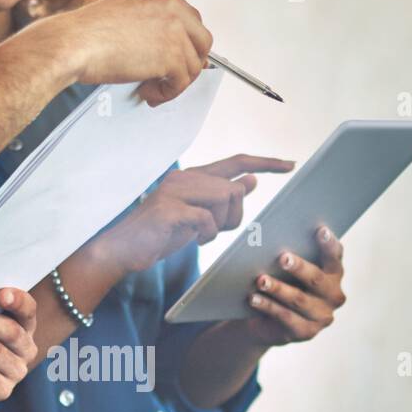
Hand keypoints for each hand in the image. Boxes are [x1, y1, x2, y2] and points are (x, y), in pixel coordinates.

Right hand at [44, 0, 212, 105]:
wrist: (71, 43)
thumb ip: (146, 23)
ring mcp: (175, 29)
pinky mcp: (172, 55)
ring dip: (174, 82)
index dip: (185, 43)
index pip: (190, 18)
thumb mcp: (121, 14)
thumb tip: (162, 46)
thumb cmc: (84, 33)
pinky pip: (182, 81)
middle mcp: (171, 5)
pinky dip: (168, 93)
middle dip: (189, 62)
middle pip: (202, 39)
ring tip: (151, 88)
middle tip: (171, 77)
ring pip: (194, 65)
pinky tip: (148, 93)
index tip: (175, 59)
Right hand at [96, 154, 296, 274]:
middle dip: (233, 216)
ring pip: (224, 200)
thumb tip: (251, 181)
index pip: (235, 162)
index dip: (265, 163)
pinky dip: (205, 235)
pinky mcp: (169, 210)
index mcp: (191, 176)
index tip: (290, 164)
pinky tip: (190, 239)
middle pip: (234, 190)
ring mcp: (174, 192)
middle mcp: (184, 177)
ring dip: (218, 225)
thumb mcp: (196, 215)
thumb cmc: (159, 234)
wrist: (122, 249)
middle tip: (212, 231)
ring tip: (197, 234)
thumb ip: (221, 198)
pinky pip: (207, 220)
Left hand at [245, 225, 345, 344]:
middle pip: (317, 279)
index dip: (329, 244)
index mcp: (333, 275)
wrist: (267, 321)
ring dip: (278, 289)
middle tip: (282, 257)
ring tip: (260, 280)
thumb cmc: (280, 284)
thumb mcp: (285, 271)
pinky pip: (286, 317)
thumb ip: (288, 256)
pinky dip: (268, 306)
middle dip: (299, 267)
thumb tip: (271, 238)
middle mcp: (333, 295)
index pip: (335, 257)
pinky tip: (253, 299)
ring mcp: (322, 316)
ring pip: (299, 300)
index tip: (320, 230)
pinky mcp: (306, 332)